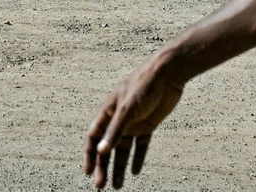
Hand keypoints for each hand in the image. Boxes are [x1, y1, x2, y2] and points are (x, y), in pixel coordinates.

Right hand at [83, 57, 185, 187]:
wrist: (167, 75)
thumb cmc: (143, 86)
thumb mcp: (128, 109)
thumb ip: (115, 130)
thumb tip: (101, 151)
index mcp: (108, 112)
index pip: (94, 137)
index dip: (90, 155)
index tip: (88, 173)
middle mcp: (118, 119)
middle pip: (107, 148)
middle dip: (103, 167)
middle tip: (102, 187)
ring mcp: (133, 123)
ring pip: (123, 150)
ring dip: (119, 167)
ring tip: (118, 186)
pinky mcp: (148, 125)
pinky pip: (140, 146)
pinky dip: (137, 158)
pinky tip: (135, 172)